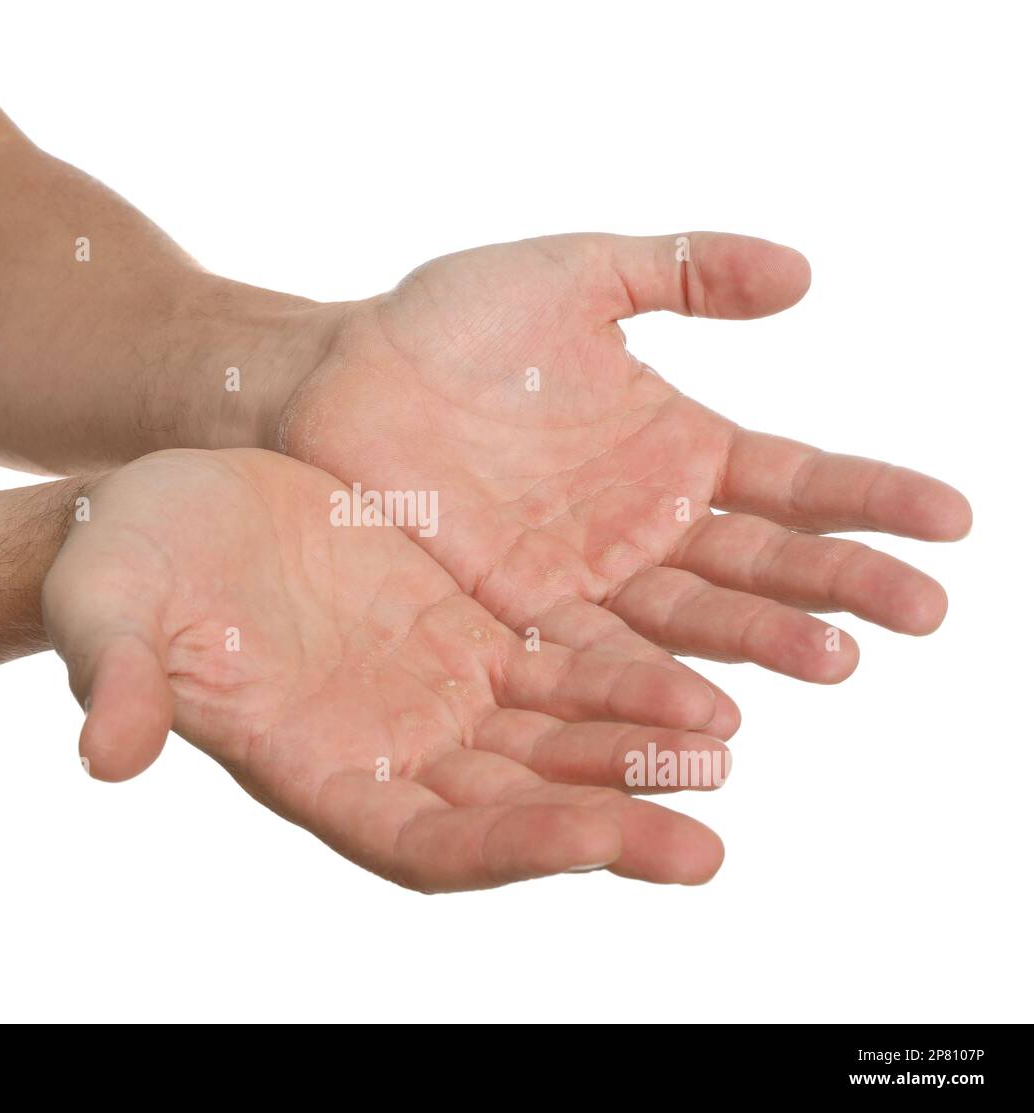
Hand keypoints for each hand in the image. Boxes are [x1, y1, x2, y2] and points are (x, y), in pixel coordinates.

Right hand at [43, 448, 726, 891]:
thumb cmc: (125, 565)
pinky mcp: (467, 629)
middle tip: (703, 833)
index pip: (425, 843)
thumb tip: (106, 755)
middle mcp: (391, 751)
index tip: (602, 841)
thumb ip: (123, 681)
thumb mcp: (109, 611)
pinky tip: (696, 669)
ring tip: (722, 739)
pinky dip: (623, 670)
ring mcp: (436, 692)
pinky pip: (561, 659)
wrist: (178, 502)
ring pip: (554, 737)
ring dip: (634, 745)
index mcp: (312, 770)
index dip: (513, 850)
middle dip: (605, 819)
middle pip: (516, 808)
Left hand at [279, 233, 970, 686]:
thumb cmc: (438, 328)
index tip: (951, 519)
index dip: (869, 499)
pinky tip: (707, 710)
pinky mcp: (517, 623)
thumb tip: (806, 272)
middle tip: (919, 613)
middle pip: (758, 566)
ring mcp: (583, 583)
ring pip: (688, 623)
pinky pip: (596, 660)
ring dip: (761, 644)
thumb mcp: (568, 277)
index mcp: (670, 449)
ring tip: (831, 662)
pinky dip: (651, 687)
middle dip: (840, 586)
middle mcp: (641, 528)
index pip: (792, 481)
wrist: (326, 385)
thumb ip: (679, 271)